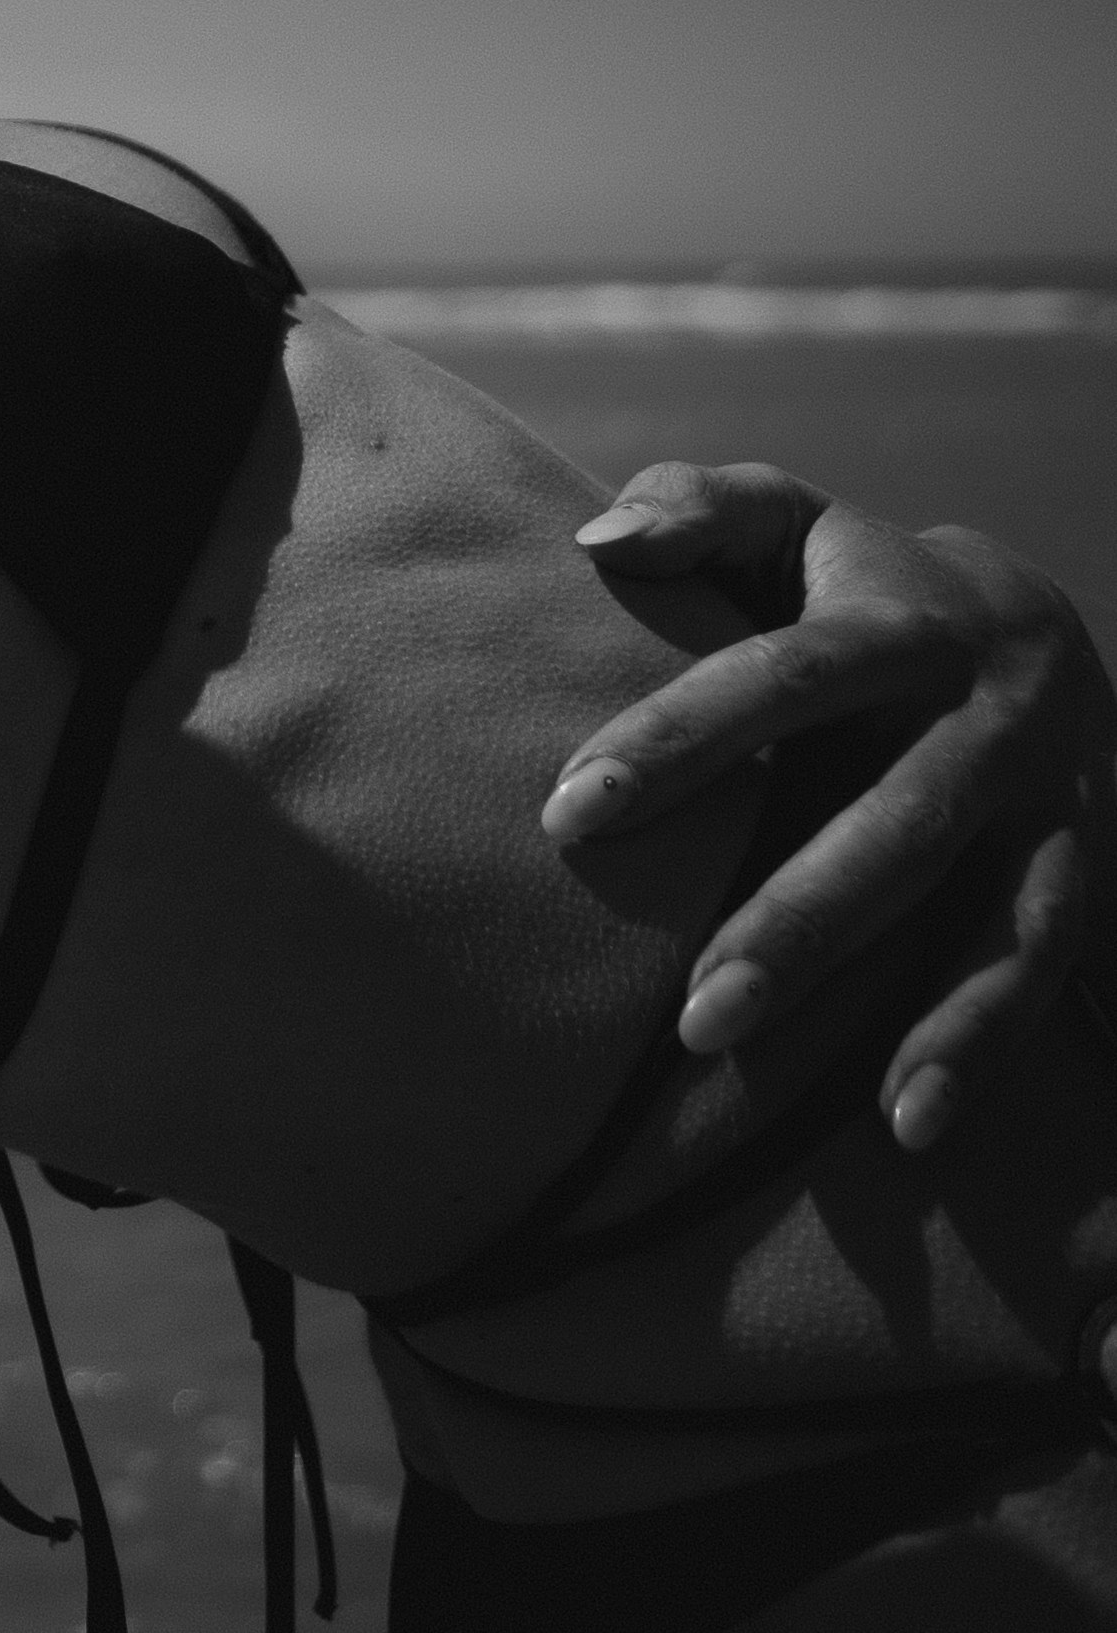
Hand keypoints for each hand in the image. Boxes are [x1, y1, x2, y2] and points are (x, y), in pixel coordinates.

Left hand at [540, 461, 1107, 1147]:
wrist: (1044, 625)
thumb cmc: (858, 579)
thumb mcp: (789, 518)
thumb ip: (696, 507)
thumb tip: (597, 543)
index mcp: (902, 622)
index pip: (781, 679)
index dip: (677, 740)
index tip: (567, 811)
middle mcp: (989, 716)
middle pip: (896, 824)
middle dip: (794, 923)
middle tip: (689, 1013)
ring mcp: (1047, 801)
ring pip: (983, 914)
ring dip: (898, 1011)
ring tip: (791, 1082)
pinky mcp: (1079, 868)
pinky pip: (1039, 967)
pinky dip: (978, 1047)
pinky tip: (905, 1124)